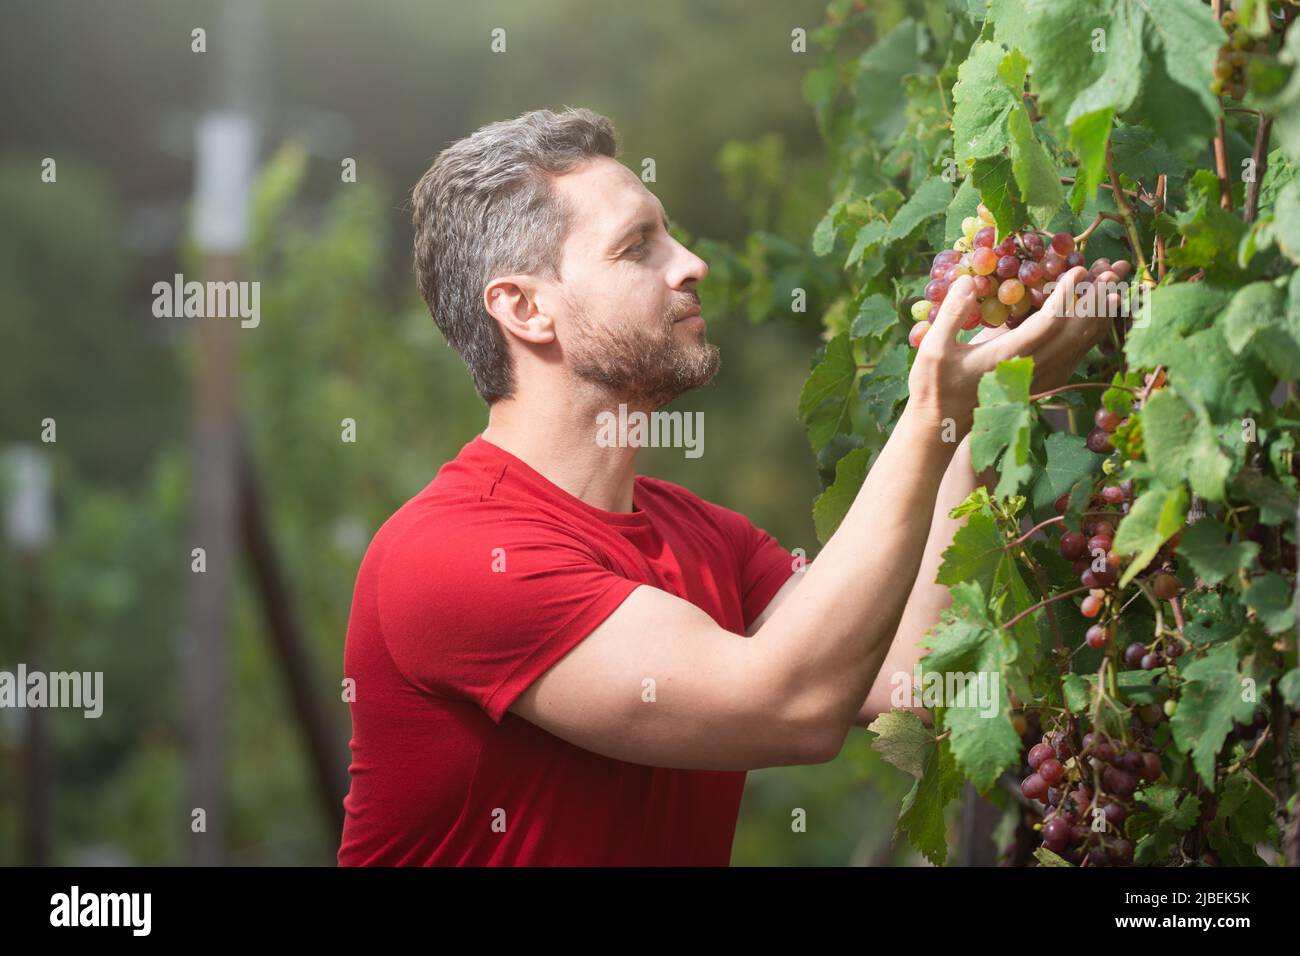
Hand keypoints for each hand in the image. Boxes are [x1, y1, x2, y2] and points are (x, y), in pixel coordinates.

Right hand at [906, 261, 1131, 433]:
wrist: (943, 425)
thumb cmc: (934, 386)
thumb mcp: (932, 349)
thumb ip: (951, 315)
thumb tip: (968, 282)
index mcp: (1007, 357)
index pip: (1048, 323)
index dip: (1066, 295)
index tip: (1078, 269)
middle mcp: (1032, 368)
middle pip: (1076, 331)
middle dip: (1096, 298)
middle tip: (1112, 268)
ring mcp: (1041, 377)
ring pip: (1082, 343)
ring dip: (1101, 312)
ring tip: (1115, 284)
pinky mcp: (1045, 380)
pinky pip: (1078, 352)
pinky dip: (1093, 329)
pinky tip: (1101, 313)